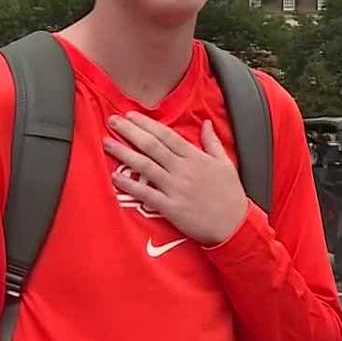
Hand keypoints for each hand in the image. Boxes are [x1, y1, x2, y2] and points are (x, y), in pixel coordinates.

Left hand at [104, 113, 247, 245]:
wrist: (234, 225)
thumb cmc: (230, 194)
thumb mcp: (226, 163)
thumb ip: (212, 142)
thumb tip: (206, 123)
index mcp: (195, 157)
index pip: (166, 135)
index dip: (147, 124)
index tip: (131, 115)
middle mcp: (183, 170)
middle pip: (152, 146)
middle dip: (130, 131)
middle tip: (113, 121)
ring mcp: (176, 188)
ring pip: (145, 166)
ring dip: (125, 153)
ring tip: (108, 144)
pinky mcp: (171, 207)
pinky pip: (146, 194)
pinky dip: (130, 185)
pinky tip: (115, 177)